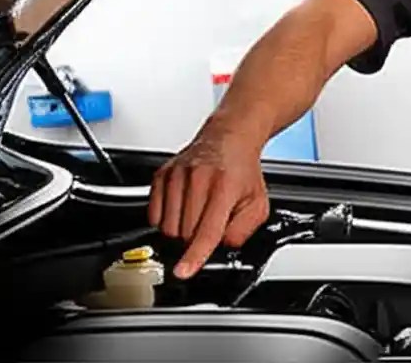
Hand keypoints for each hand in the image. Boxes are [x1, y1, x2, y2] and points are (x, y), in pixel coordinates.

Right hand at [147, 127, 269, 279]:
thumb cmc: (242, 171)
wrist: (229, 138)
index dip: (194, 255)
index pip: (207, 230)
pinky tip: (183, 207)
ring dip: (180, 231)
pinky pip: (154, 215)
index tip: (183, 271)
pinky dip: (166, 220)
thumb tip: (220, 247)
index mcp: (225, 187)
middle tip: (209, 224)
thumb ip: (241, 231)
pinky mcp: (161, 174)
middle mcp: (198, 178)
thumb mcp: (257, 204)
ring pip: (167, 227)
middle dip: (195, 240)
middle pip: (184, 233)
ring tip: (197, 213)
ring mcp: (177, 175)